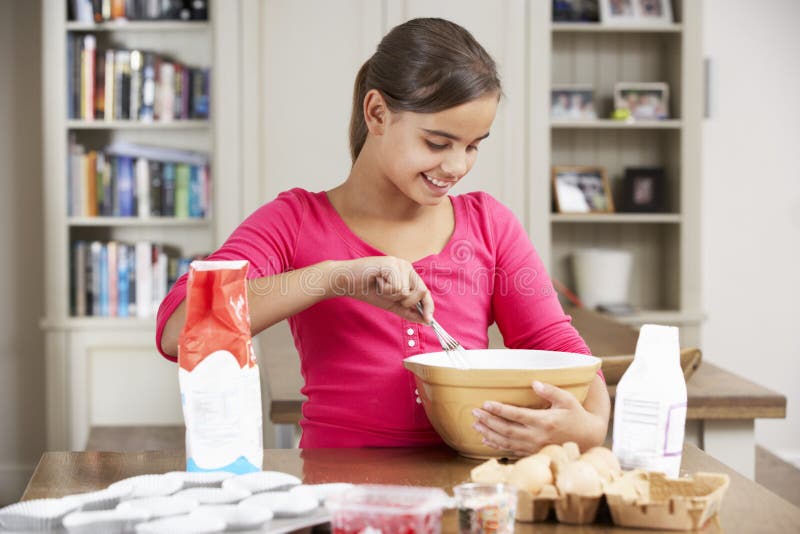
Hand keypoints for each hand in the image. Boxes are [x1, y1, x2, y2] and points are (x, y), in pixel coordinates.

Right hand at [328, 256, 433, 323]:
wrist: (346, 282)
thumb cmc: (368, 290)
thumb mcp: (392, 304)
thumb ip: (408, 311)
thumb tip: (426, 321)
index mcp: (408, 274)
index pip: (424, 291)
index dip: (428, 306)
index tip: (429, 321)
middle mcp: (406, 266)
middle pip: (420, 292)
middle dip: (404, 301)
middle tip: (387, 294)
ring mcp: (399, 264)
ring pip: (406, 292)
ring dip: (390, 295)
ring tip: (379, 286)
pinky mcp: (391, 264)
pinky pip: (396, 288)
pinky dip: (384, 290)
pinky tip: (376, 281)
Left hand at [471, 380, 606, 455]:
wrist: (588, 438)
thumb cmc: (576, 415)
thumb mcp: (567, 399)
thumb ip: (550, 390)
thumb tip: (533, 382)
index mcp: (545, 421)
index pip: (517, 415)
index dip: (500, 410)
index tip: (486, 404)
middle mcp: (537, 436)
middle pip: (507, 430)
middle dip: (488, 421)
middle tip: (474, 413)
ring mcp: (534, 447)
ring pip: (507, 442)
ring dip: (489, 434)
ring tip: (475, 425)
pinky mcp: (533, 453)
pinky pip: (511, 450)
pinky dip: (497, 445)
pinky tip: (486, 440)